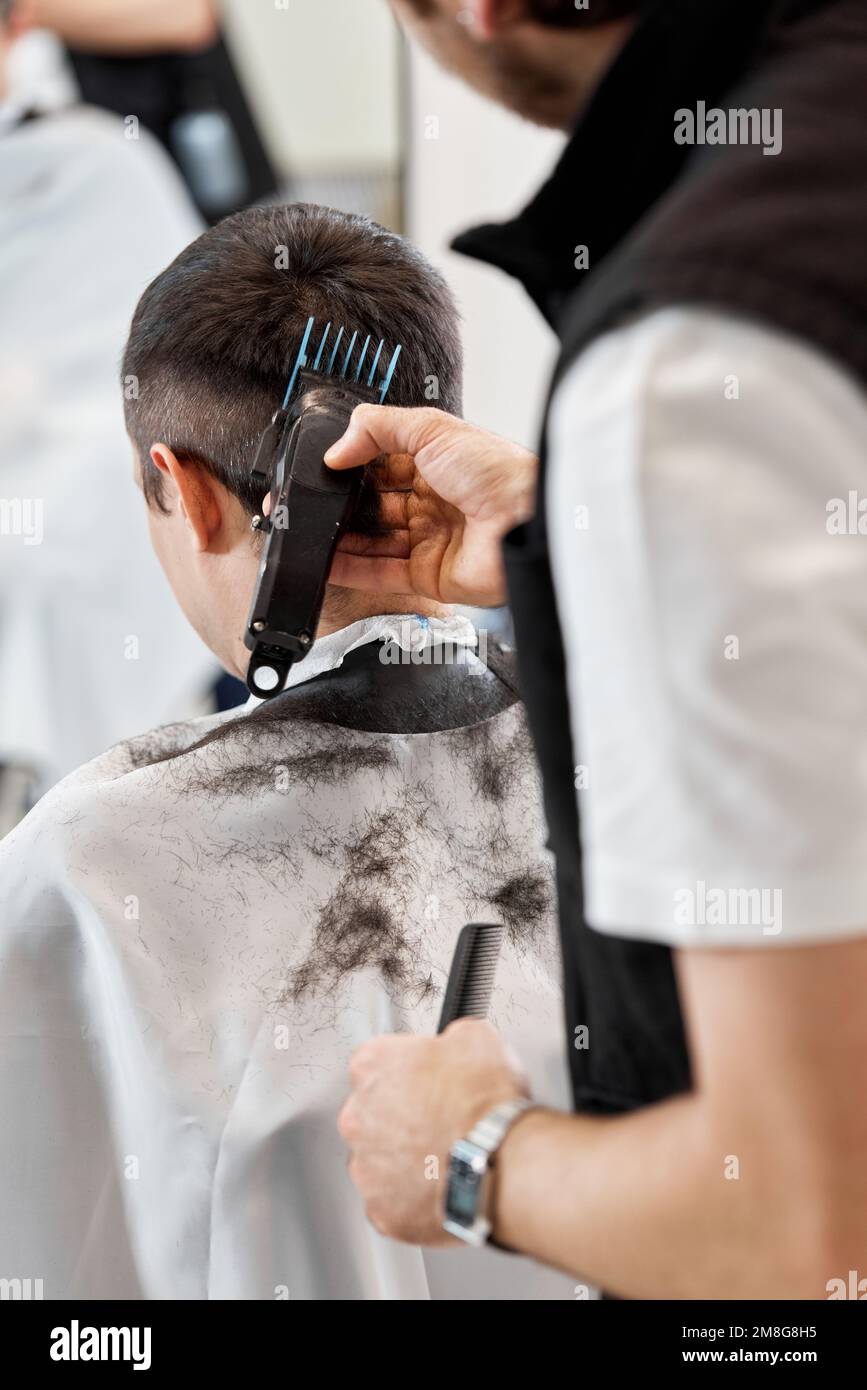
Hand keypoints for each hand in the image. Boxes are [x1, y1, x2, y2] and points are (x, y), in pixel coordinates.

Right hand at [325, 406, 537, 607]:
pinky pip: (380, 573)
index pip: (383, 465)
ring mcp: (430, 541)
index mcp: (438, 465)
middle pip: (375, 506)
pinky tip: (324, 560)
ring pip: (373, 542)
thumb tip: (337, 447)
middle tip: (307, 501)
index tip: (322, 467)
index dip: (353, 466)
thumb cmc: (498, 473)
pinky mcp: (428, 576)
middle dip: (341, 505)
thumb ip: (379, 427)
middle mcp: (434, 503)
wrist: (526, 523)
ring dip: (340, 538)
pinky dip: (350, 570)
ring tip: (306, 530)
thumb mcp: (434, 428)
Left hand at [338, 1019, 528, 1245]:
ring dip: (406, 1159)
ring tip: (447, 1157)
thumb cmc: (486, 1104)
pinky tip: (443, 1186)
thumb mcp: (476, 1038)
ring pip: (380, 1160)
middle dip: (402, 1117)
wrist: (501, 1163)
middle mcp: (357, 1116)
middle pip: (372, 1114)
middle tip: (441, 1120)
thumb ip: (449, 1039)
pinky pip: (392, 1202)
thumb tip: (455, 1045)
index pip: (376, 1062)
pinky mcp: (382, 1210)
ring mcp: (367, 1167)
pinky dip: (413, 1197)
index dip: (409, 1071)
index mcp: (373, 1066)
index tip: (428, 1079)